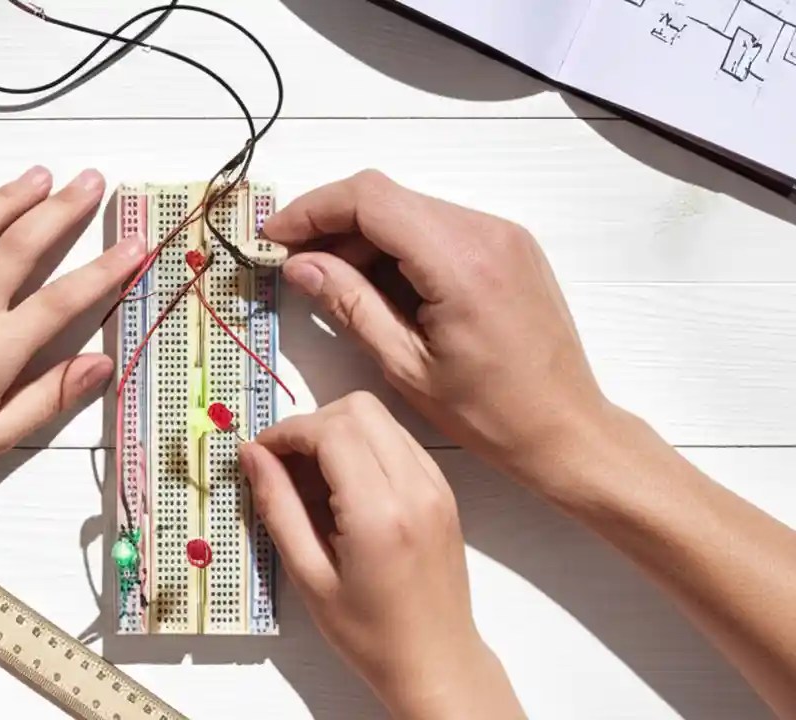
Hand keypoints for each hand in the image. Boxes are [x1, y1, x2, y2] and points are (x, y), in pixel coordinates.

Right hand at [239, 393, 522, 718]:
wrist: (436, 661)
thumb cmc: (368, 632)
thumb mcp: (309, 576)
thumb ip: (278, 508)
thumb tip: (251, 454)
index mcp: (380, 513)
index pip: (331, 431)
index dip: (287, 432)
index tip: (260, 454)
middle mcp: (415, 487)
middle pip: (358, 409)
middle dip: (312, 425)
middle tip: (286, 465)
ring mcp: (436, 485)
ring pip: (380, 417)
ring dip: (338, 431)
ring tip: (313, 478)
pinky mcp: (443, 490)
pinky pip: (398, 440)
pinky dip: (364, 445)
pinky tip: (344, 486)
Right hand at [264, 171, 610, 480]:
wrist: (566, 428)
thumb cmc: (488, 413)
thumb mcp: (405, 364)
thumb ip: (349, 304)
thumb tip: (299, 265)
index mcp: (460, 261)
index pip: (370, 199)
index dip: (312, 209)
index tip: (274, 237)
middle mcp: (486, 231)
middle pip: (388, 198)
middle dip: (332, 224)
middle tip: (293, 264)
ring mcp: (503, 234)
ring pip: (411, 210)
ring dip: (363, 237)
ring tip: (331, 281)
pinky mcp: (509, 246)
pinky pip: (438, 227)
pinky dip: (398, 246)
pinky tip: (377, 285)